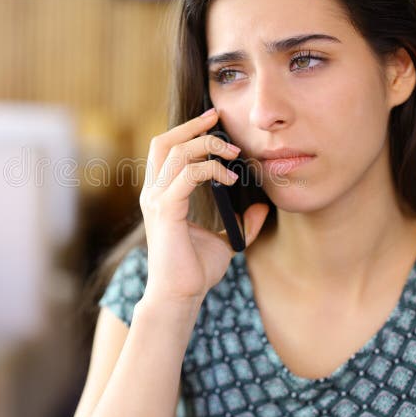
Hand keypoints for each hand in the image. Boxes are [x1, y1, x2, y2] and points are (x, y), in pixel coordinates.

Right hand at [139, 108, 270, 307]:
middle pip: (163, 141)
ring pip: (176, 152)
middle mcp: (154, 192)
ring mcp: (156, 200)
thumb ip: (241, 221)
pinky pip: (187, 175)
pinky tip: (231, 178)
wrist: (180, 297)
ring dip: (207, 145)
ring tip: (233, 152)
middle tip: (217, 119)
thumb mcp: (224, 240)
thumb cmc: (195, 271)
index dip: (187, 131)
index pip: (166, 149)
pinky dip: (211, 169)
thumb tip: (261, 207)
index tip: (215, 122)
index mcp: (161, 194)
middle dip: (191, 126)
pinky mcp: (165, 210)